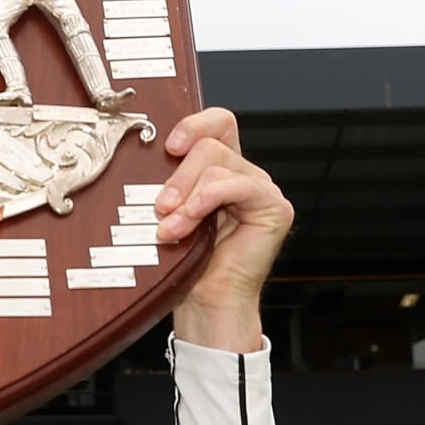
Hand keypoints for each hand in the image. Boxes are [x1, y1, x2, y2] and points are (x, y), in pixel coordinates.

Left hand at [156, 108, 292, 351]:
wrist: (206, 301)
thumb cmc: (186, 262)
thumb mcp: (170, 211)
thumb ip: (169, 182)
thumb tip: (150, 160)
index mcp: (222, 170)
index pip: (217, 124)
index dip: (193, 125)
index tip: (167, 147)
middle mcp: (244, 174)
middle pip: (211, 142)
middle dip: (178, 174)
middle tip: (160, 206)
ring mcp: (261, 189)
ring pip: (218, 162)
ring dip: (186, 195)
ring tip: (170, 227)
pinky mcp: (274, 206)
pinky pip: (238, 185)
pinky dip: (207, 199)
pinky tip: (190, 220)